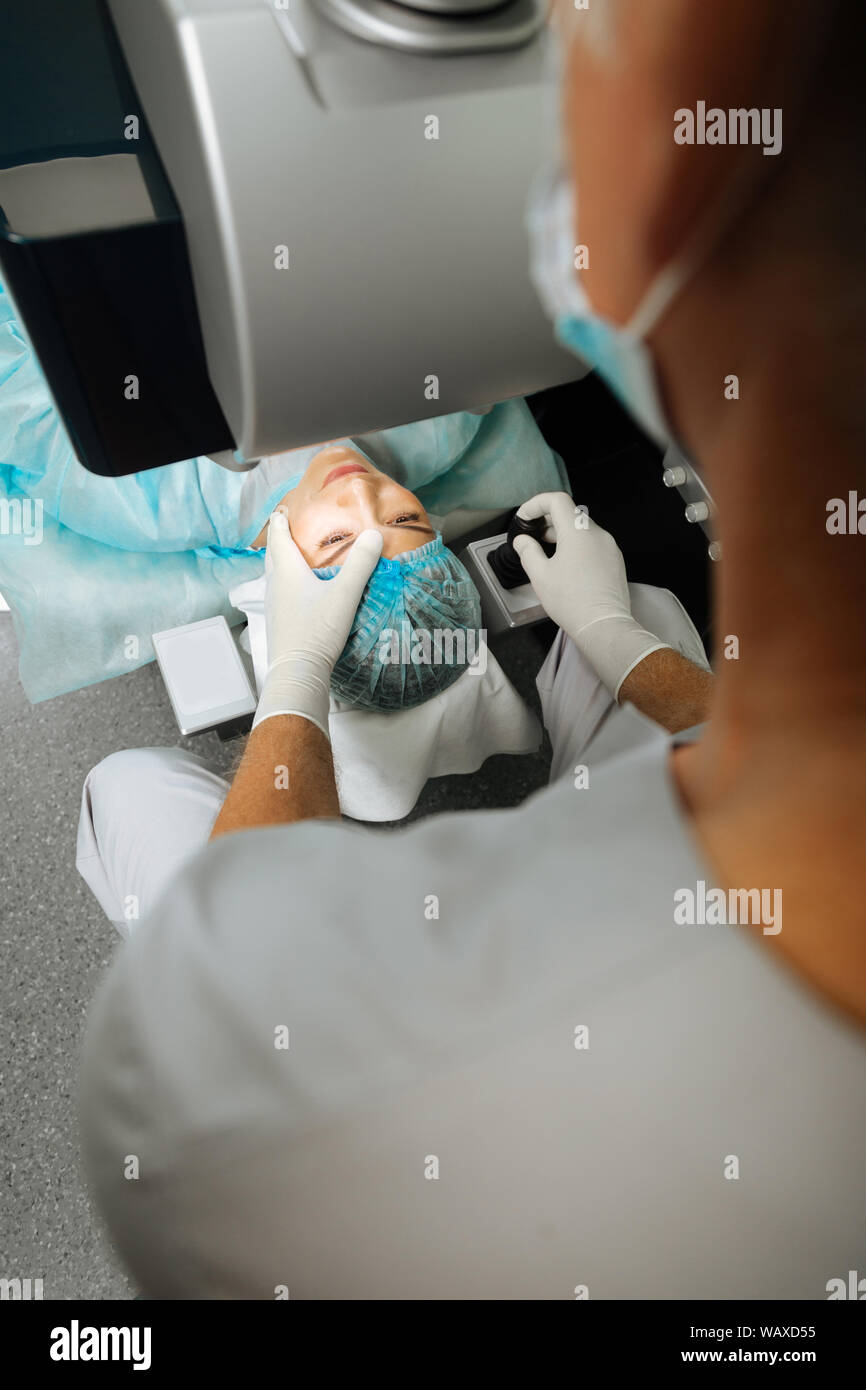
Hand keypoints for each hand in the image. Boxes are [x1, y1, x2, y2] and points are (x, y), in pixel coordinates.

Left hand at [254, 509, 381, 735]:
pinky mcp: (277, 621)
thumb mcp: (345, 594)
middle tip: (288, 529)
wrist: (297, 672)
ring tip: (295, 557)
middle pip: (272, 554)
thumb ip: (360, 564)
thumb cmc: (317, 630)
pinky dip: (286, 582)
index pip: (279, 537)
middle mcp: (274, 584)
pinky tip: (300, 591)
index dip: (281, 521)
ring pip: (273, 574)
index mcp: (286, 571)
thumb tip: (374, 535)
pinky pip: (279, 592)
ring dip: (281, 562)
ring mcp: (273, 604)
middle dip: (280, 540)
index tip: (283, 510)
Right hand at [512, 492, 670, 697]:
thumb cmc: (571, 601)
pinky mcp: (615, 560)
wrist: (604, 625)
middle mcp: (597, 533)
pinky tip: (567, 565)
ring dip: (562, 534)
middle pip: (570, 514)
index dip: (536, 504)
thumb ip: (528, 551)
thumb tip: (522, 541)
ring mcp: (609, 546)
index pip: (557, 500)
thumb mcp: (540, 576)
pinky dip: (577, 545)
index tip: (524, 518)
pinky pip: (593, 543)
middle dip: (547, 520)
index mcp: (577, 532)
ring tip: (547, 551)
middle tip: (532, 536)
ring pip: (582, 529)